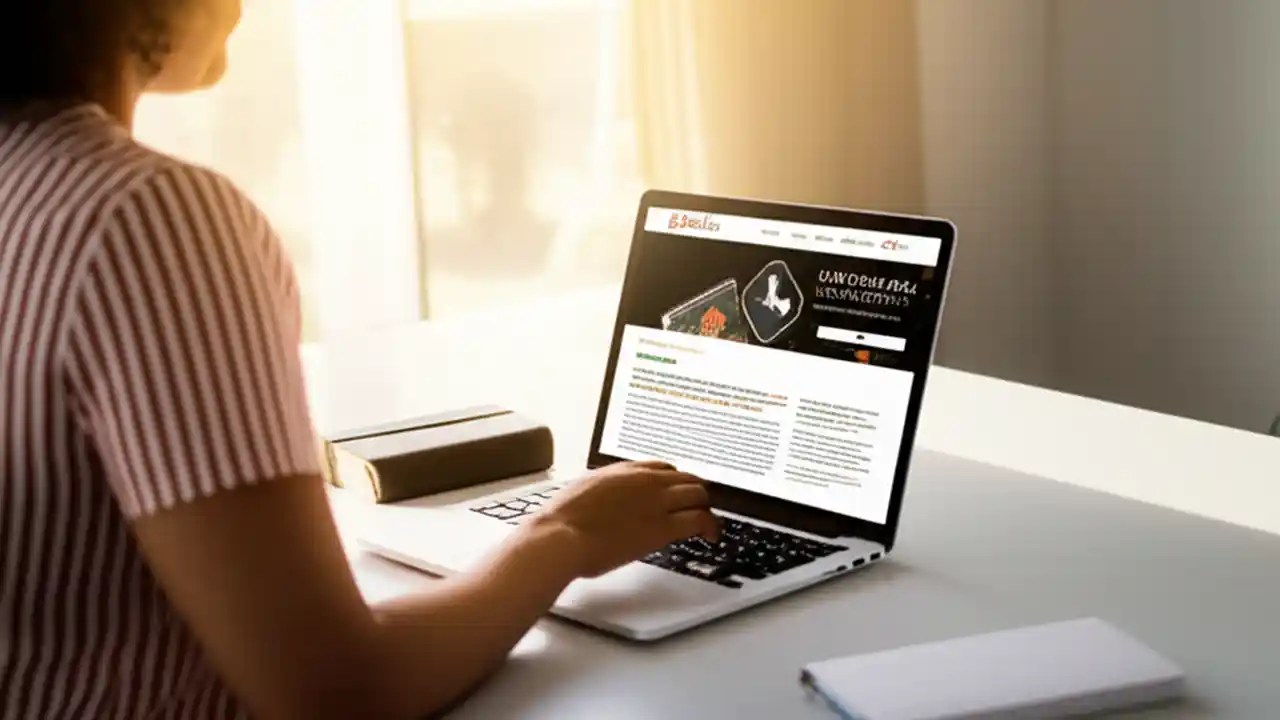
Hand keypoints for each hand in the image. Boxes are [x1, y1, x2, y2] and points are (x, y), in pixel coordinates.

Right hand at [529, 461, 719, 577]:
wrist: (560, 536)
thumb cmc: (561, 521)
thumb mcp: (583, 491)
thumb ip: (602, 490)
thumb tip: (604, 500)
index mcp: (624, 470)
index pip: (662, 468)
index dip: (674, 481)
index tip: (675, 493)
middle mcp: (645, 480)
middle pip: (686, 478)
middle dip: (695, 493)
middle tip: (698, 508)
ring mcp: (656, 501)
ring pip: (698, 494)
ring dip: (706, 507)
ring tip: (708, 523)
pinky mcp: (663, 526)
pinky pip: (700, 519)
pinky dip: (711, 526)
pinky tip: (712, 536)